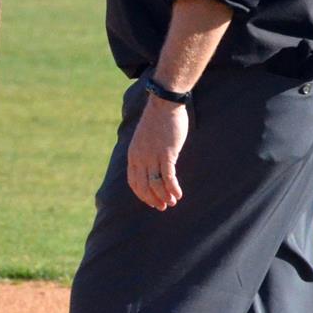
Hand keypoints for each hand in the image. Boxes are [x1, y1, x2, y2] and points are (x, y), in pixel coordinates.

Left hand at [126, 96, 186, 210]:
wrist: (164, 105)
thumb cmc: (157, 121)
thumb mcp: (145, 140)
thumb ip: (146, 153)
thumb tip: (152, 165)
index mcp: (133, 155)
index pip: (133, 182)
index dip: (142, 194)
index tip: (150, 201)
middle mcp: (140, 158)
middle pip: (143, 186)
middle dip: (153, 199)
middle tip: (162, 207)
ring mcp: (153, 156)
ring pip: (156, 184)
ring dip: (164, 196)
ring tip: (172, 203)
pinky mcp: (167, 154)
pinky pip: (168, 176)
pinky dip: (173, 188)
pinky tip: (179, 195)